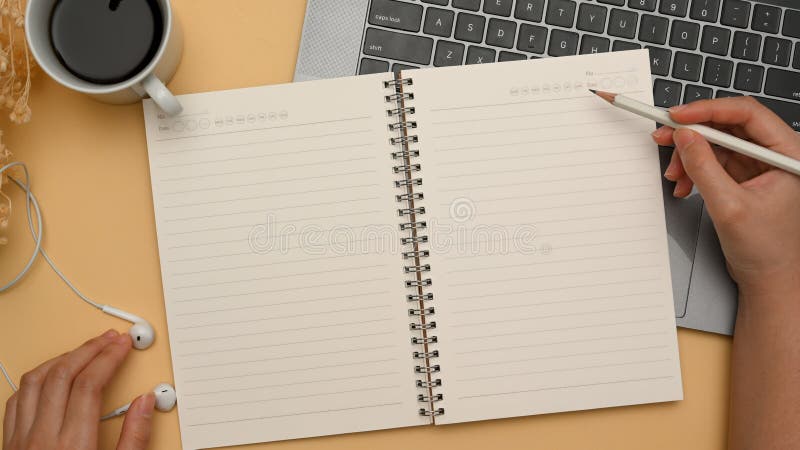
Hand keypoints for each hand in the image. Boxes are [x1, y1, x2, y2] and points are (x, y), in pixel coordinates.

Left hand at [3, 330, 154, 449]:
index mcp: (73, 446)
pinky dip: (37, 379)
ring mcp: (20, 441)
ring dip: (62, 358)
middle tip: (109, 340)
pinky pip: (17, 399)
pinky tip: (51, 376)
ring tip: (83, 350)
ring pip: (35, 381)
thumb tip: (144, 403)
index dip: (109, 358)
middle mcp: (41, 439)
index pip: (89, 384)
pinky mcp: (8, 446)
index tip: (122, 346)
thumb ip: (134, 438)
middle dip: (89, 349)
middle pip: (62, 374)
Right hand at [651, 96, 799, 294]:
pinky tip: (685, 185)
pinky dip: (694, 170)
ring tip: (675, 174)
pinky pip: (713, 161)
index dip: (708, 110)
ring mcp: (758, 165)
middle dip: (693, 134)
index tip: (678, 116)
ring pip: (716, 143)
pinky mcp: (743, 176)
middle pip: (728, 125)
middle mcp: (775, 154)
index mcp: (788, 153)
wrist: (768, 278)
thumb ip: (704, 167)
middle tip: (664, 137)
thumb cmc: (766, 250)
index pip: (746, 114)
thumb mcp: (729, 206)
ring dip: (689, 156)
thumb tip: (685, 137)